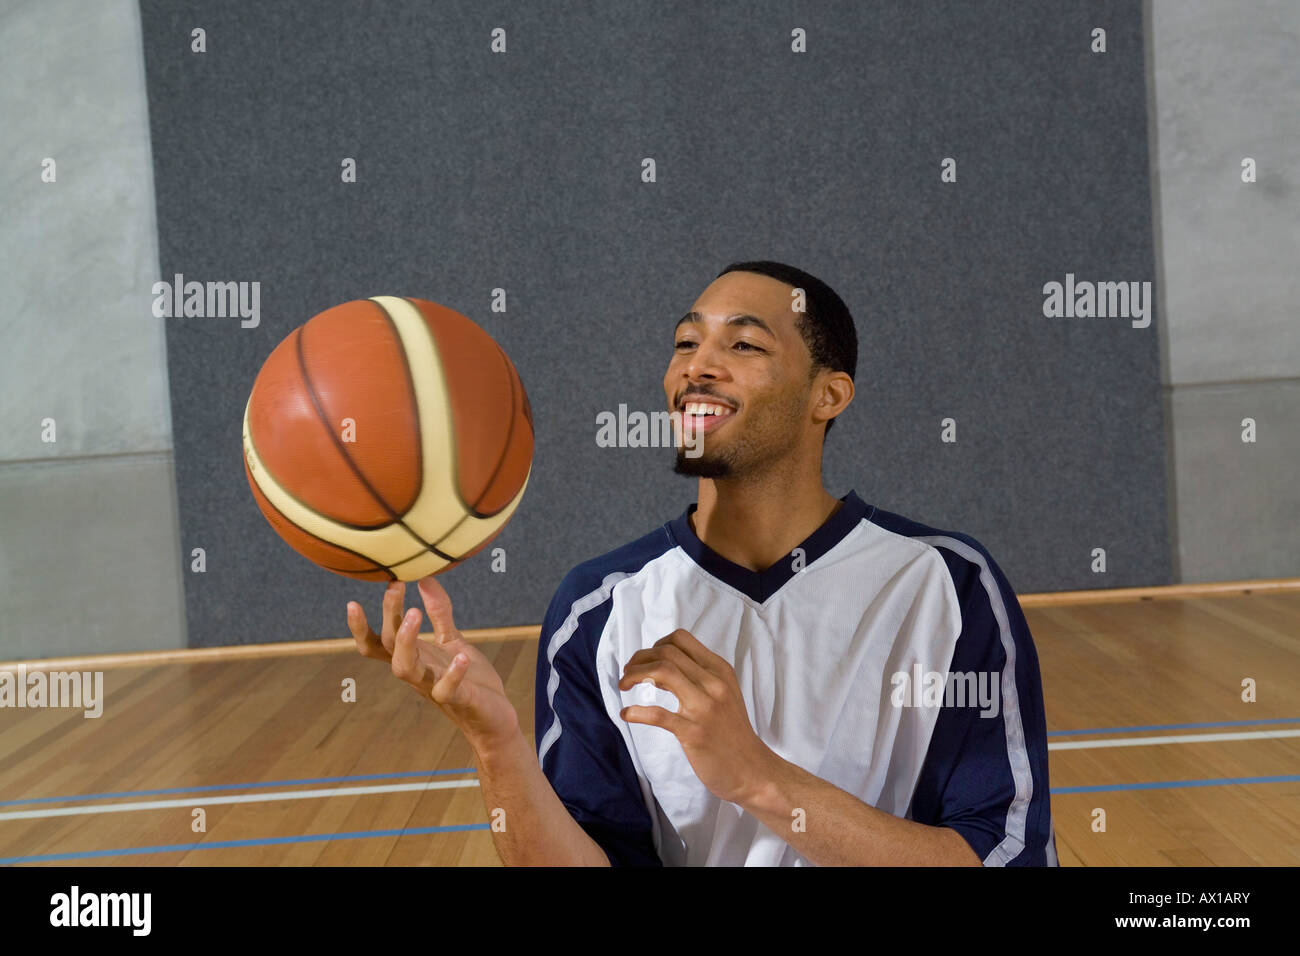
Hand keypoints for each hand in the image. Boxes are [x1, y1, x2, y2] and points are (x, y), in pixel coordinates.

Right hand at [347, 577, 519, 752]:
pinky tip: (461, 657)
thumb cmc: (469, 678)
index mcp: (414, 657)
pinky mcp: (459, 700)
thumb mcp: (452, 640)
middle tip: (395, 585)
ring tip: (414, 613)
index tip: (352, 601)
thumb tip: (425, 578)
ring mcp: (434, 686)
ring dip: (406, 641)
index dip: (360, 627)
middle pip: (390, 646)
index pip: (377, 643)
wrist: (493, 717)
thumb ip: (438, 612)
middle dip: (389, 615)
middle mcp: (417, 672)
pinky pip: (447, 689)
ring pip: (406, 668)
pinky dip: (452, 674)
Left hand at [618, 628, 777, 804]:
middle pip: (667, 653)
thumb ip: (697, 678)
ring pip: (663, 672)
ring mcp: (704, 708)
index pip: (681, 639)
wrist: (752, 770)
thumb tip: (659, 668)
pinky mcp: (694, 733)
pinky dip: (636, 712)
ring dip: (635, 675)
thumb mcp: (723, 695)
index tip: (645, 660)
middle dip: (639, 659)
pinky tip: (627, 714)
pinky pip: (659, 715)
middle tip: (628, 673)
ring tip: (624, 685)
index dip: (655, 645)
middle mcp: (713, 684)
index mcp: (719, 670)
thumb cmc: (732, 732)